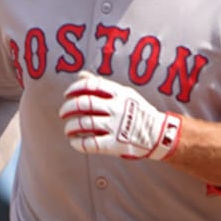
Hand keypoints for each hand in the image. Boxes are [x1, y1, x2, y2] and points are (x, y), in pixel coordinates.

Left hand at [59, 71, 181, 160]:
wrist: (158, 134)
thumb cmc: (137, 111)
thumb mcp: (124, 93)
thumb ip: (101, 85)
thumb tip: (80, 75)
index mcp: (118, 93)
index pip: (90, 86)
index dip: (74, 89)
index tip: (67, 94)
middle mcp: (116, 108)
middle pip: (83, 104)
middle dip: (68, 108)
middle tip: (62, 113)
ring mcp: (115, 127)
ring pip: (83, 124)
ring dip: (70, 127)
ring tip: (68, 129)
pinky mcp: (114, 144)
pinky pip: (90, 144)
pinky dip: (78, 143)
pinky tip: (74, 141)